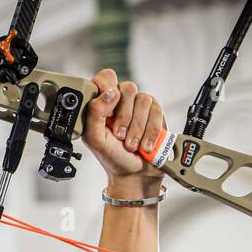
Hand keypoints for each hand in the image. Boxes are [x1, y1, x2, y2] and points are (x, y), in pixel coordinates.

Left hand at [83, 69, 166, 195]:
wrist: (134, 173)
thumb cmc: (112, 157)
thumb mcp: (95, 139)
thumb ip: (95, 113)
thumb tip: (111, 92)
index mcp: (102, 102)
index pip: (106, 78)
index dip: (109, 91)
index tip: (108, 115)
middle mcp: (121, 100)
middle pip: (127, 88)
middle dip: (124, 117)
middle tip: (120, 136)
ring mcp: (139, 104)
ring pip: (143, 100)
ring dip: (138, 127)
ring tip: (132, 145)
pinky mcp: (155, 112)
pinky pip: (157, 111)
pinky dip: (151, 131)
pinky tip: (145, 144)